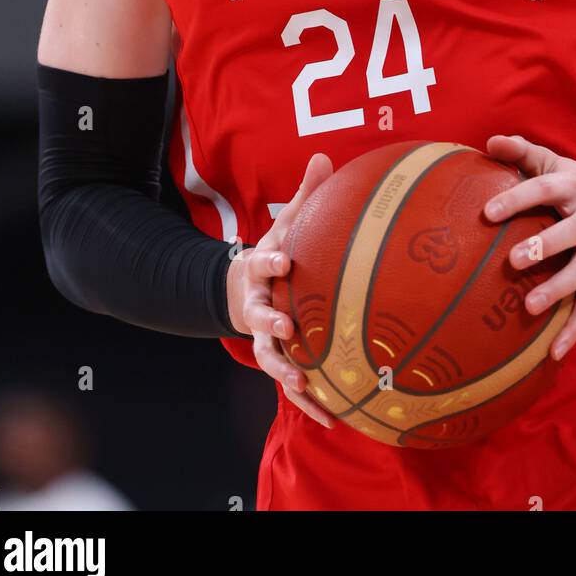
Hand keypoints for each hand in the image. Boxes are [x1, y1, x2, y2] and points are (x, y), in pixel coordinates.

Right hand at [227, 152, 335, 427]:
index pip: (263, 262)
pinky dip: (309, 402)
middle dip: (270, 322)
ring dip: (284, 370)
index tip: (284, 259)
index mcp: (261, 270)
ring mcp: (264, 337)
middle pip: (259, 316)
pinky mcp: (278, 358)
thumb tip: (325, 155)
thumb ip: (306, 195)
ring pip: (270, 357)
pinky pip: (293, 383)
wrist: (241, 291)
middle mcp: (258, 307)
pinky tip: (333, 419)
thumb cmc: (278, 254)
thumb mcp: (286, 224)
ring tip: (302, 382)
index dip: (271, 260)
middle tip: (286, 326)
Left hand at [484, 134, 575, 360]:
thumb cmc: (569, 188)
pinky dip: (574, 331)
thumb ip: (520, 151)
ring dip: (559, 289)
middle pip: (572, 232)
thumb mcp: (550, 163)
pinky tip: (552, 352)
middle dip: (545, 245)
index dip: (517, 198)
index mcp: (574, 185)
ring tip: (529, 307)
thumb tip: (489, 142)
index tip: (487, 213)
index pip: (544, 189)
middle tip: (513, 260)